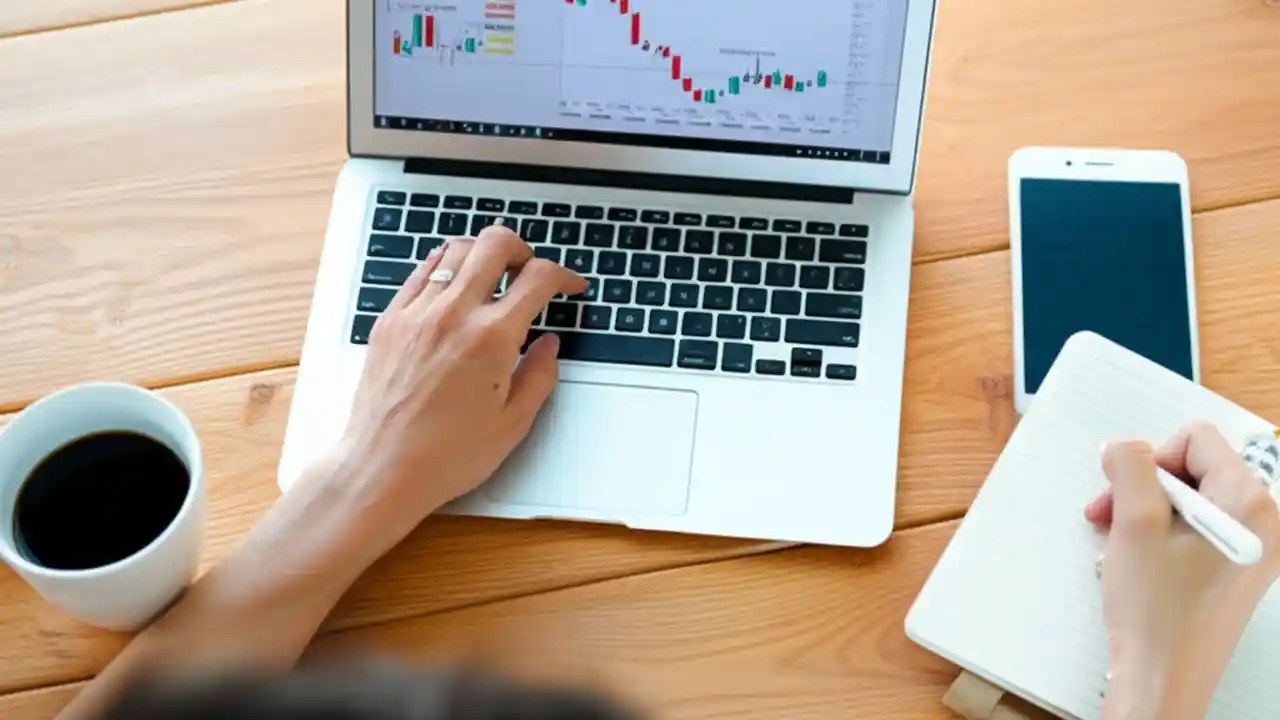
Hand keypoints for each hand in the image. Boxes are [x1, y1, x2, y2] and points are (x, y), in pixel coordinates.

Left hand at [318, 225, 585, 554]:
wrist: (382, 470)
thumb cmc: (446, 456)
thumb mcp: (513, 424)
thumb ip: (540, 375)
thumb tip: (550, 345)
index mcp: (491, 339)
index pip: (538, 278)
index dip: (564, 275)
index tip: (569, 286)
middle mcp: (453, 315)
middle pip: (495, 243)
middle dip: (523, 250)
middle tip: (530, 271)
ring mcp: (416, 313)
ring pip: (455, 250)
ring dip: (482, 254)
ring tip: (492, 277)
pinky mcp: (390, 320)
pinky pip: (421, 272)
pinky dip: (444, 268)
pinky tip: (454, 287)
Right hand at [1087, 424, 1279, 719]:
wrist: (1164, 678)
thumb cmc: (1156, 612)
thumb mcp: (1134, 523)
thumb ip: (1129, 467)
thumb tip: (1123, 447)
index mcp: (1249, 504)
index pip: (1196, 440)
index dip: (1152, 460)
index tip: (1127, 495)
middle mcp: (1261, 523)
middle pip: (1194, 468)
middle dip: (1144, 488)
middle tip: (1110, 517)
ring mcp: (1249, 549)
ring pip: (1189, 500)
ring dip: (1145, 512)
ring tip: (1119, 543)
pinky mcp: (1233, 570)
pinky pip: (1194, 529)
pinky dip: (1159, 536)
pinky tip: (1137, 561)